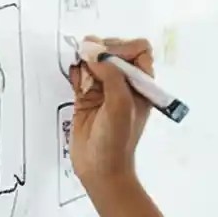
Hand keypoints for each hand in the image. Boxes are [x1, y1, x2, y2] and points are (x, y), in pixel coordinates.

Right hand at [68, 36, 153, 190]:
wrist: (100, 168)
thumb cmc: (117, 140)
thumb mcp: (121, 104)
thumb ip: (111, 74)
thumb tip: (94, 52)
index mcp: (141, 83)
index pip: (138, 50)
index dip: (122, 47)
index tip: (108, 59)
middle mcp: (124, 83)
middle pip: (113, 50)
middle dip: (100, 52)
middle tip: (89, 63)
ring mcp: (104, 89)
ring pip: (94, 60)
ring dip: (86, 61)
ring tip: (82, 74)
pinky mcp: (86, 97)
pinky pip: (81, 74)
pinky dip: (76, 71)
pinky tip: (76, 79)